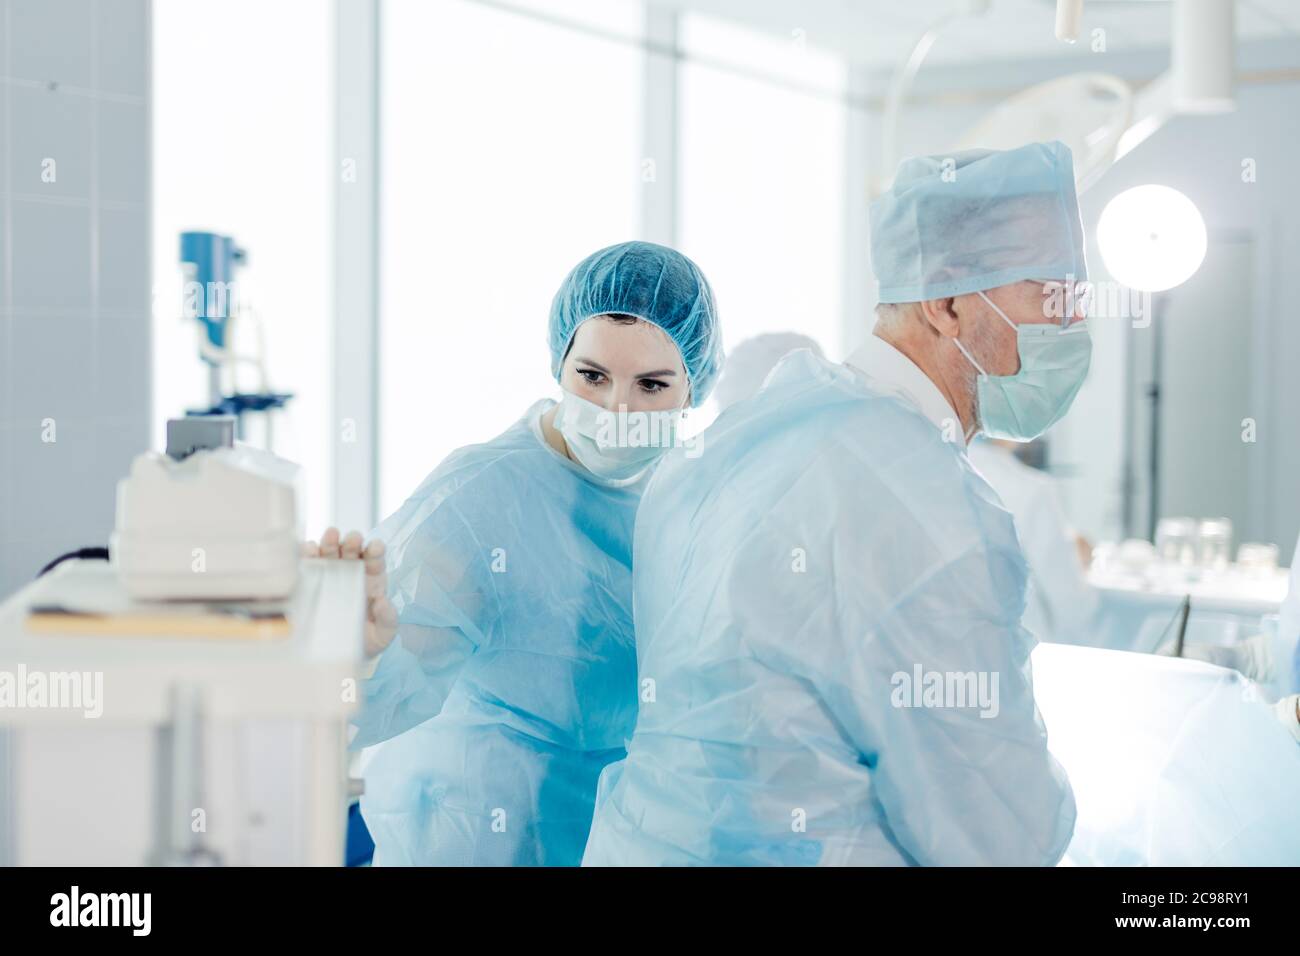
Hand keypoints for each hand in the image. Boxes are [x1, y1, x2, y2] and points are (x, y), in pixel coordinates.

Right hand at [303, 527, 398, 656]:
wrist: (340, 654)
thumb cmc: (367, 639)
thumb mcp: (384, 634)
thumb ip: (388, 619)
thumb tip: (383, 602)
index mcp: (373, 580)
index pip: (375, 560)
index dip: (376, 551)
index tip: (376, 547)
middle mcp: (352, 571)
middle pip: (352, 551)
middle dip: (353, 542)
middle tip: (353, 539)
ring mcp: (330, 573)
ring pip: (330, 552)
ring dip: (330, 542)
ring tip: (331, 535)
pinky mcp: (310, 580)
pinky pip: (308, 563)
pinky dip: (307, 553)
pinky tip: (309, 550)